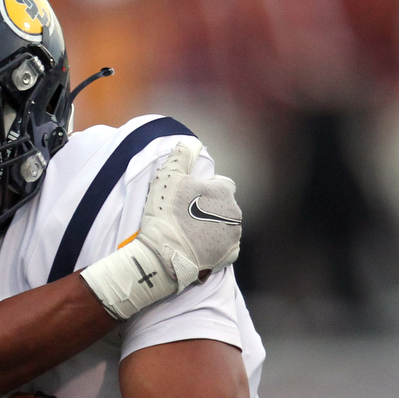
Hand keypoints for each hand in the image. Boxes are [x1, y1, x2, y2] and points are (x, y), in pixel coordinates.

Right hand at [138, 141, 241, 285]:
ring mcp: (234, 235)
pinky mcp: (229, 255)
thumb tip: (192, 142)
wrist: (164, 255)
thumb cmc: (166, 215)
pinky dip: (214, 246)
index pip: (220, 185)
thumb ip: (183, 155)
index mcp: (224, 191)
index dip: (204, 191)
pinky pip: (225, 247)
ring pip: (225, 226)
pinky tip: (198, 248)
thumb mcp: (168, 177)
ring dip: (212, 227)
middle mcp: (235, 212)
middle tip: (186, 218)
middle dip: (209, 209)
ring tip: (189, 234)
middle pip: (223, 206)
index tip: (188, 200)